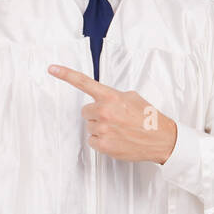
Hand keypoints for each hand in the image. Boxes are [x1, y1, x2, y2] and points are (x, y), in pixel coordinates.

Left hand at [48, 64, 177, 163]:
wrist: (162, 139)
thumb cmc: (149, 119)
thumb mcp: (133, 98)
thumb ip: (113, 96)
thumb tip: (103, 98)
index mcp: (111, 97)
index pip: (84, 82)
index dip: (66, 75)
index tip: (52, 69)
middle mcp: (104, 111)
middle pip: (85, 111)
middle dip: (96, 114)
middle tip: (115, 118)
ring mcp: (102, 129)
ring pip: (89, 126)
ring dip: (100, 128)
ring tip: (119, 129)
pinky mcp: (103, 145)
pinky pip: (92, 141)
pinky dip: (101, 141)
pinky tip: (116, 139)